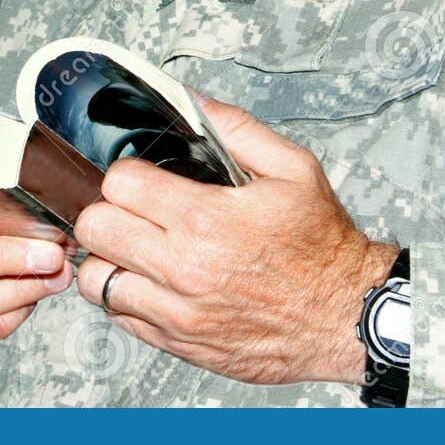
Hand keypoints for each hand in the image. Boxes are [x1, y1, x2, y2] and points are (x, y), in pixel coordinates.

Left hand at [72, 92, 397, 385]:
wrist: (349, 317)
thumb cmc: (323, 248)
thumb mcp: (293, 169)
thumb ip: (235, 129)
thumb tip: (190, 100)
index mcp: (207, 219)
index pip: (119, 184)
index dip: (126, 174)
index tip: (143, 179)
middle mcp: (185, 268)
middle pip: (94, 228)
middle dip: (108, 211)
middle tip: (132, 212)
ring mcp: (179, 312)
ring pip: (94, 279)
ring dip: (109, 258)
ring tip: (134, 249)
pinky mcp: (180, 344)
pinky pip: (118, 317)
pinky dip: (124, 297)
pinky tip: (150, 282)